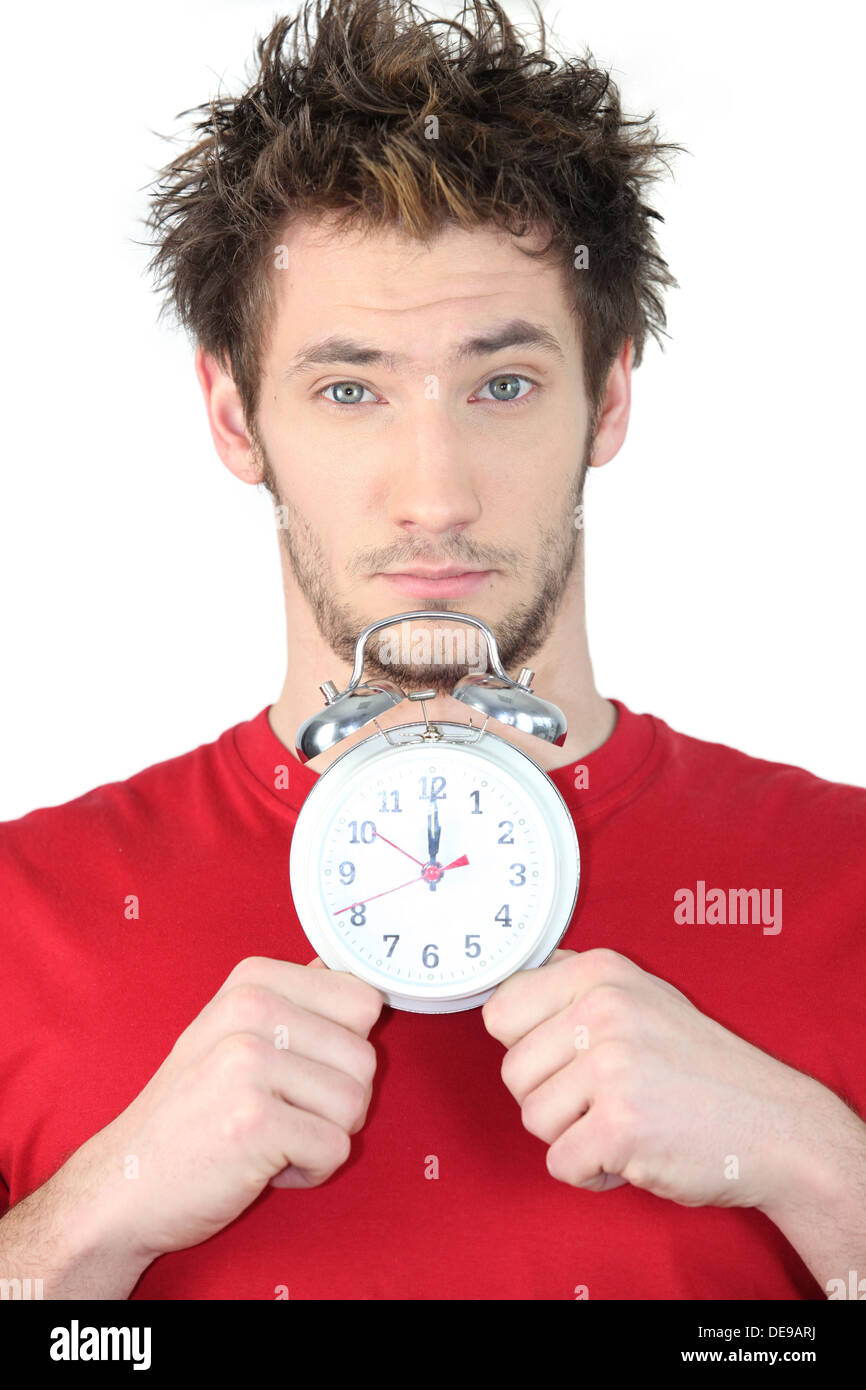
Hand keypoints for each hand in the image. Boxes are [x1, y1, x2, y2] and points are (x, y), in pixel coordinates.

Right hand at [75, 955, 383, 1260]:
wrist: (125, 1180)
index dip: (346, 1047)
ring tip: (273, 1136)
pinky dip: (312, 1169)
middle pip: (366, 1057)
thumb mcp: (233, 1033)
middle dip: (339, 1099)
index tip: (301, 1069)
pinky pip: (335, 1148)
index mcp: (254, 980)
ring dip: (324, 1136)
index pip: (363, 999)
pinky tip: (266, 1164)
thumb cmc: (188, 1114)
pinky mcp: (254, 1120)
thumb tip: (344, 969)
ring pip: (355, 1103)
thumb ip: (292, 1000)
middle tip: (284, 1112)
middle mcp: (252, 1008)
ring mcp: (250, 1062)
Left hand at [481, 947, 833, 1209]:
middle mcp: (603, 1008)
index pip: (501, 1009)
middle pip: (512, 1071)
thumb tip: (512, 983)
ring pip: (532, 1119)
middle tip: (606, 1099)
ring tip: (624, 1122)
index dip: (527, 1047)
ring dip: (572, 1136)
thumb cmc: (703, 1069)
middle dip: (552, 1099)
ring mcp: (612, 1065)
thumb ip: (577, 986)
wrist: (776, 1125)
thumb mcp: (642, 995)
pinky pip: (560, 1163)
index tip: (565, 1060)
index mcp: (600, 971)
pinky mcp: (620, 1124)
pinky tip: (632, 1153)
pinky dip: (592, 1172)